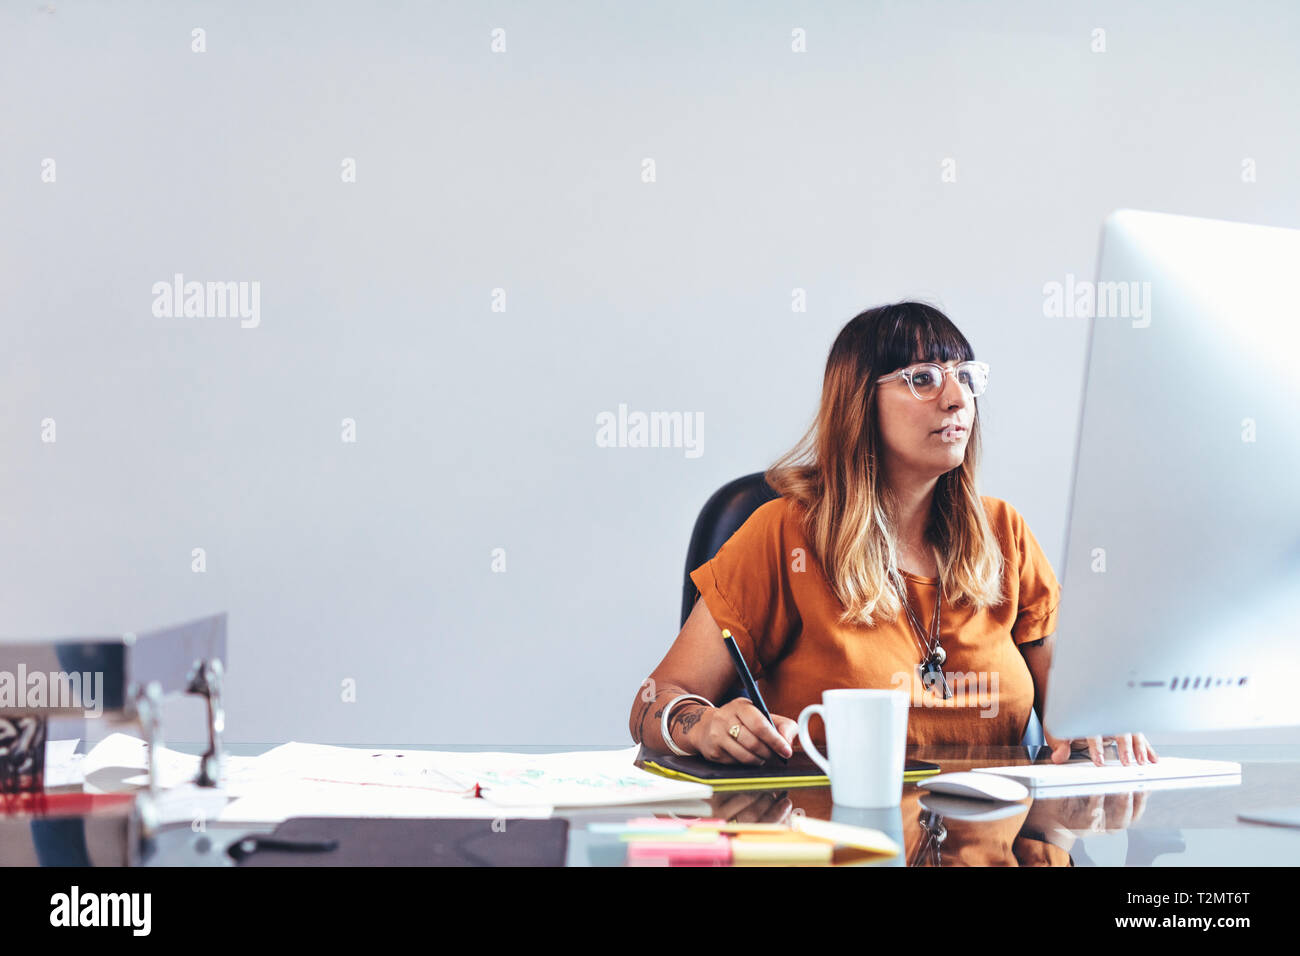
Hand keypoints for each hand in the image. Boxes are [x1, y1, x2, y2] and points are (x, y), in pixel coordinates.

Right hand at [684, 698, 796, 764]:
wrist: (706, 726)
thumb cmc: (741, 721)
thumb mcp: (760, 715)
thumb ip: (781, 725)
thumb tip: (788, 742)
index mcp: (741, 706)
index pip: (760, 725)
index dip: (776, 740)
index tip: (786, 751)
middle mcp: (726, 718)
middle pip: (754, 743)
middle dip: (769, 753)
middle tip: (775, 756)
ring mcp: (717, 735)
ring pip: (745, 756)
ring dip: (759, 760)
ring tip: (762, 756)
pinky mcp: (713, 752)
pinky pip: (736, 764)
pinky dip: (746, 764)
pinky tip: (747, 756)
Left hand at [1043, 728, 1157, 765]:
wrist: (1072, 702)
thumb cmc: (1066, 719)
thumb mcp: (1058, 731)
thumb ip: (1060, 745)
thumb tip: (1058, 758)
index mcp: (1088, 718)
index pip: (1093, 732)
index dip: (1096, 747)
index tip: (1099, 761)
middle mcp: (1105, 719)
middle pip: (1118, 731)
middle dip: (1124, 746)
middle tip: (1127, 762)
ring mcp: (1116, 722)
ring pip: (1131, 732)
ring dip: (1139, 747)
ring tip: (1143, 762)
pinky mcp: (1124, 728)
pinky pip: (1138, 737)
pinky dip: (1147, 747)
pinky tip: (1153, 759)